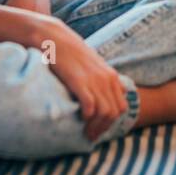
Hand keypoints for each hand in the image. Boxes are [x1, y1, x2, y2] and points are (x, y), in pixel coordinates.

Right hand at [38, 22, 128, 141]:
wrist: (53, 37)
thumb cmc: (69, 52)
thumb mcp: (91, 65)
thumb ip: (100, 79)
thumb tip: (101, 96)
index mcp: (111, 76)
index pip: (122, 107)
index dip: (112, 122)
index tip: (99, 129)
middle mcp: (107, 79)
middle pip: (116, 113)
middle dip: (105, 128)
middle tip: (92, 136)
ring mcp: (94, 80)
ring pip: (106, 113)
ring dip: (96, 127)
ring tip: (86, 133)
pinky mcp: (80, 82)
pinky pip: (91, 108)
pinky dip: (88, 118)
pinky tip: (80, 120)